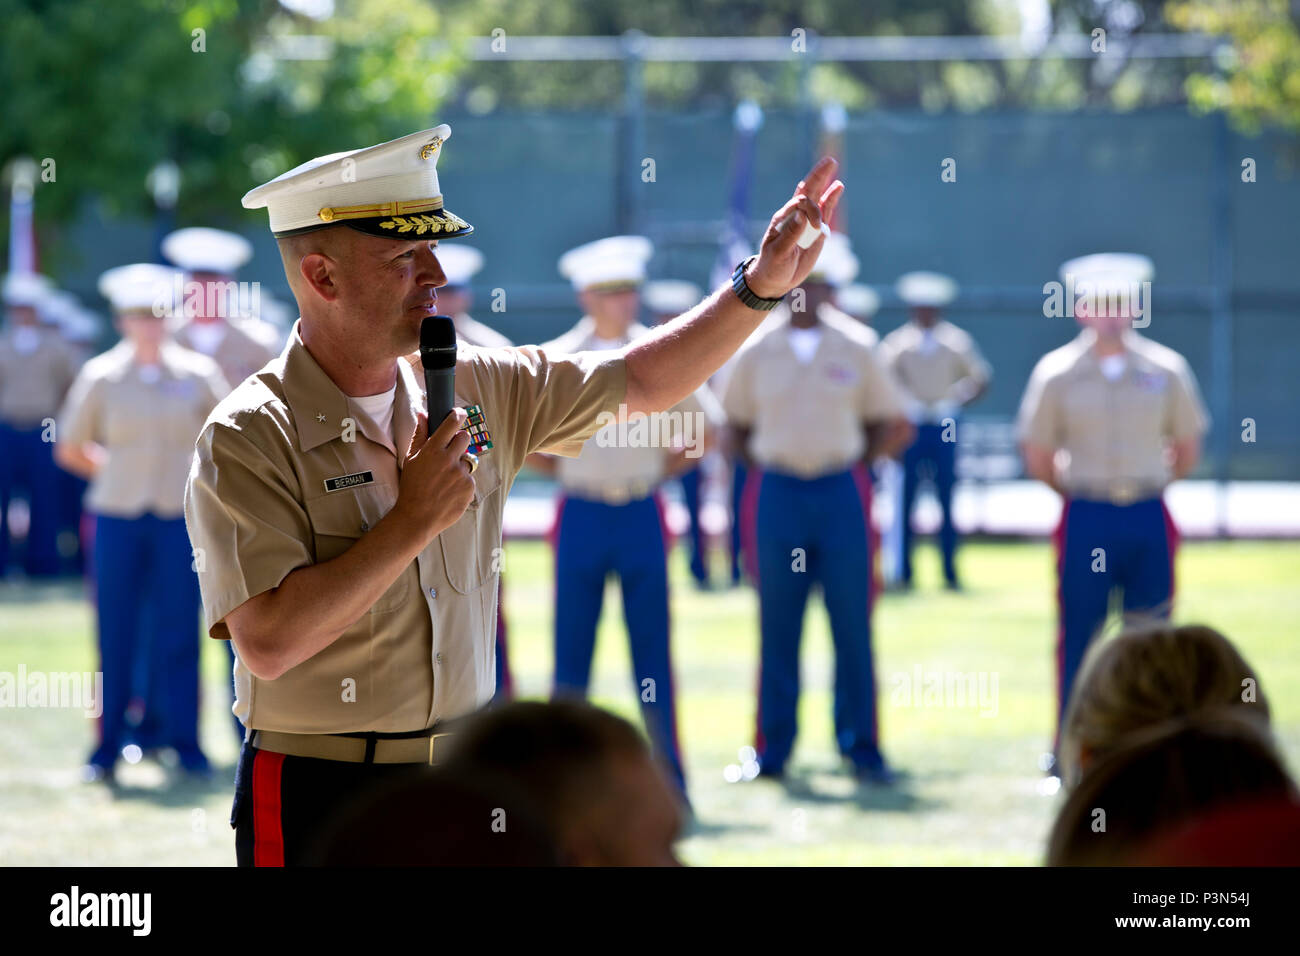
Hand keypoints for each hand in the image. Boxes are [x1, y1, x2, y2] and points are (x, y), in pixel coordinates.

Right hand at [393, 407, 474, 542]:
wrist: (417, 517)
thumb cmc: (411, 487)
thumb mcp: (410, 459)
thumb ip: (419, 435)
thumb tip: (423, 414)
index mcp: (433, 450)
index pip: (451, 424)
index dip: (457, 415)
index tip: (459, 414)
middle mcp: (449, 460)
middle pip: (465, 438)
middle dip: (459, 441)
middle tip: (451, 451)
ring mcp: (461, 474)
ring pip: (467, 461)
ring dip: (459, 466)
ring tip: (445, 480)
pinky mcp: (469, 488)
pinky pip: (470, 479)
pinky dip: (462, 483)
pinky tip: (449, 491)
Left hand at [745, 157, 844, 299]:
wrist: (776, 279)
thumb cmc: (773, 266)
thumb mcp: (779, 253)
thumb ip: (791, 235)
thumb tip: (802, 216)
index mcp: (783, 219)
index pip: (800, 203)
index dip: (811, 210)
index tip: (816, 227)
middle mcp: (795, 216)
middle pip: (807, 191)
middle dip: (818, 176)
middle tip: (829, 161)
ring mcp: (806, 222)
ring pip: (817, 198)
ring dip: (824, 181)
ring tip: (832, 164)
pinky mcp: (816, 231)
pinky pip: (825, 211)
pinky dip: (831, 198)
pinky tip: (837, 186)